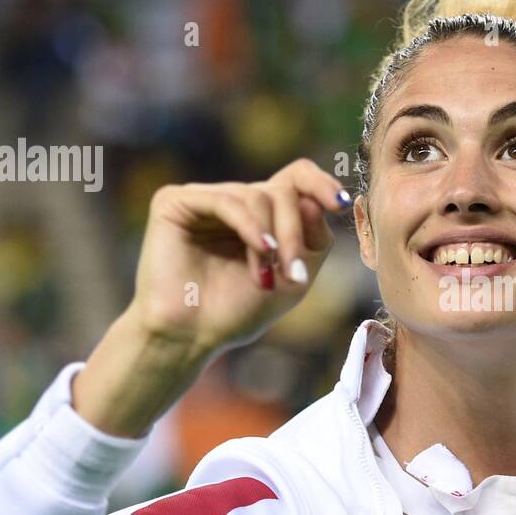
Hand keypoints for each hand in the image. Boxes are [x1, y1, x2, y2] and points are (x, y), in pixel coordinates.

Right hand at [129, 158, 350, 356]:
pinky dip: (250, 227)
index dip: (322, 183)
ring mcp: (204, 198)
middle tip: (295, 273)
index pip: (296, 177)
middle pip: (283, 189)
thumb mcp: (295, 277)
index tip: (340, 204)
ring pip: (259, 196)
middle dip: (295, 231)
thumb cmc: (240, 310)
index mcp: (262, 213)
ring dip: (272, 240)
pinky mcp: (175, 202)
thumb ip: (313, 239)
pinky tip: (261, 251)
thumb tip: (315, 201)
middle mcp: (234, 199)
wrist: (191, 337)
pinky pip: (226, 201)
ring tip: (266, 279)